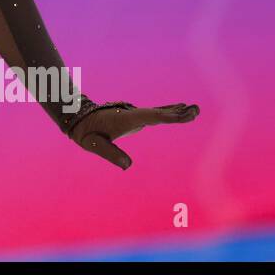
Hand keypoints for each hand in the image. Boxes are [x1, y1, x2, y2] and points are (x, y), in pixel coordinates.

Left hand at [67, 100, 199, 169]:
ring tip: (193, 109)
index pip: (150, 117)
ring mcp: (133, 114)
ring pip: (158, 112)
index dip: (168, 116)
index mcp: (125, 119)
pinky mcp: (134, 117)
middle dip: (177, 112)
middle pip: (158, 113)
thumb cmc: (86, 133)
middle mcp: (132, 114)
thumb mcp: (95, 145)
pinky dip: (167, 112)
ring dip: (175, 110)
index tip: (183, 112)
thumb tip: (128, 166)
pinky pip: (154, 114)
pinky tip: (178, 109)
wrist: (78, 117)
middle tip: (195, 109)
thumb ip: (111, 154)